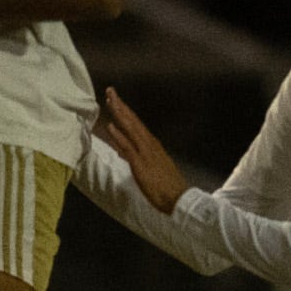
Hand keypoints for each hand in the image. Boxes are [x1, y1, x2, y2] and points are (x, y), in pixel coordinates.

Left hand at [97, 86, 188, 213]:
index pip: (136, 124)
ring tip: (110, 100)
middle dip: (121, 105)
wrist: (180, 199)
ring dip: (119, 114)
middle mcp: (149, 145)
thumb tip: (124, 151)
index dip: (125, 111)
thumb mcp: (151, 168)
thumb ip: (138, 157)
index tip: (116, 100)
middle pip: (132, 121)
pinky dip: (119, 136)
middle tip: (110, 90)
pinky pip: (128, 147)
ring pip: (130, 129)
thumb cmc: (167, 187)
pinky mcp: (141, 164)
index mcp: (152, 145)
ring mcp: (145, 153)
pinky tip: (111, 126)